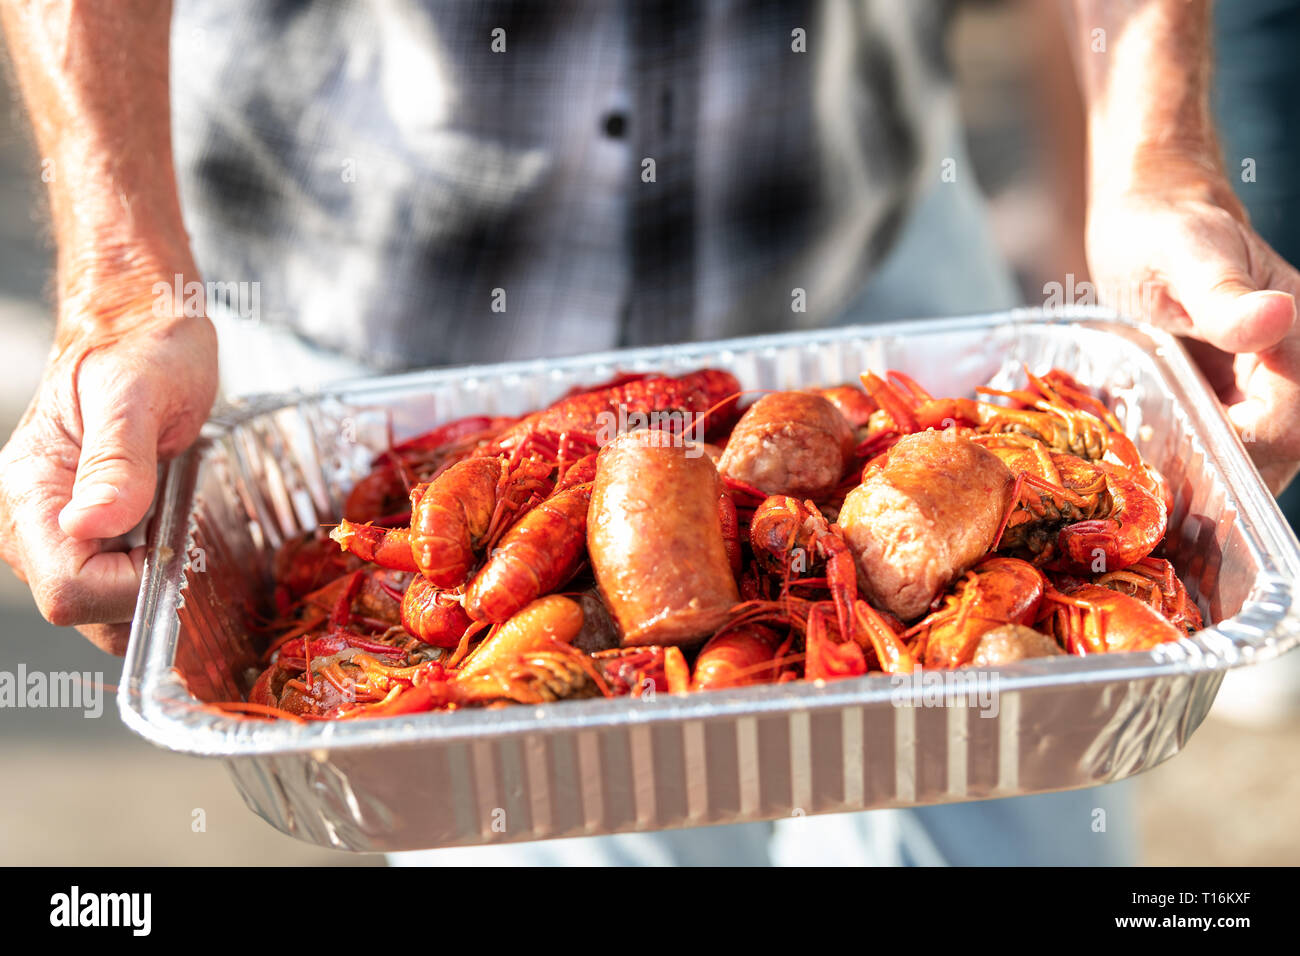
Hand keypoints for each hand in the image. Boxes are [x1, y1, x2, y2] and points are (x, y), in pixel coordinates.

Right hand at [0, 281, 216, 653]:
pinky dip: (155, 580)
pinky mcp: (91, 535)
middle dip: (144, 593)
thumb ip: (116, 458)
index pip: (68, 588)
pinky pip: (119, 588)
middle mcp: (34, 522)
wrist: (144, 328)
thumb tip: (91, 524)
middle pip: (83, 610)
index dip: (128, 589)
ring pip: (104, 610)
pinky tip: (177, 539)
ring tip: (181, 531)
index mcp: (30, 491)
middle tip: (186, 537)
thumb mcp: (138, 391)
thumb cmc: (143, 349)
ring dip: (153, 589)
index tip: (175, 550)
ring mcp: (60, 533)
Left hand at [1086, 150, 1299, 492]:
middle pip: (1277, 453)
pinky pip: (1232, 446)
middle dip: (1219, 477)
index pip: (1287, 426)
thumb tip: (1273, 317)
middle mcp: (1292, 365)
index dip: (1239, 453)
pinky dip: (1196, 462)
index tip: (1178, 457)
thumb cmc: (1163, 230)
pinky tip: (1152, 462)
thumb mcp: (1185, 256)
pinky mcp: (1238, 396)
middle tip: (1150, 482)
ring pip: (1256, 458)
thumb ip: (1223, 295)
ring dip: (1206, 477)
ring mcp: (1267, 384)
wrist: (1147, 219)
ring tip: (1148, 478)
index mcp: (1297, 334)